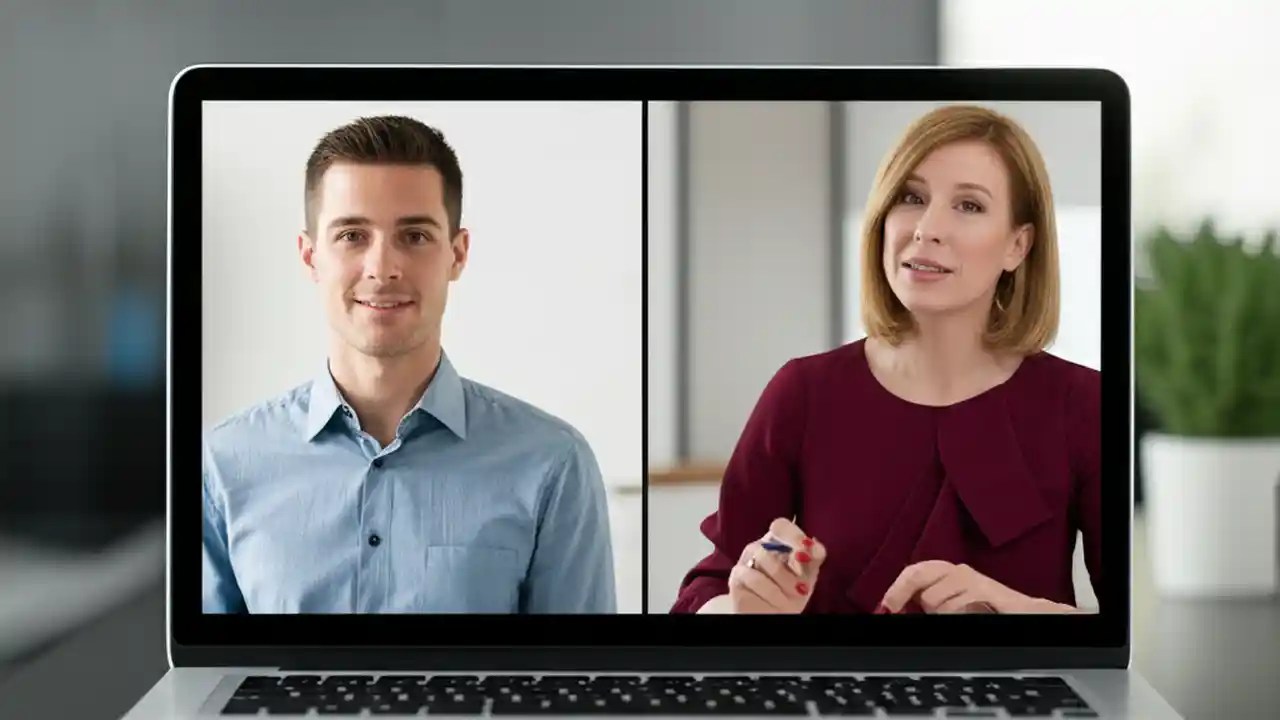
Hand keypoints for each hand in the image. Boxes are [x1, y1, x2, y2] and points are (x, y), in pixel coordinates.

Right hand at [727, 518, 826, 613]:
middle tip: (802, 587)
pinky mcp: (736, 577)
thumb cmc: (789, 594)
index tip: (807, 549)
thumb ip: (814, 559)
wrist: (770, 617)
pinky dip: (772, 593)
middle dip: (792, 570)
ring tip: (789, 598)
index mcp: (777, 542)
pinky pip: (756, 579)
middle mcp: (759, 547)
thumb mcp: (807, 576)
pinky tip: (777, 602)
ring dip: (784, 583)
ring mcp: (745, 561)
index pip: (781, 526)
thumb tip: (817, 546)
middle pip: (773, 545)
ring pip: (765, 560)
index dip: (794, 535)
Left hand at [879, 560, 1074, 613]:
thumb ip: (927, 602)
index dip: (897, 588)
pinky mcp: (984, 590)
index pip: (915, 572)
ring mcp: (972, 579)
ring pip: (936, 601)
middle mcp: (958, 571)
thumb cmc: (990, 612)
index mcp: (948, 573)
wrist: (1030, 615)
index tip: (886, 606)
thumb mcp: (953, 605)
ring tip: (968, 616)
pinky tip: (976, 615)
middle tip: (925, 613)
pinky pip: (955, 607)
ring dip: (945, 615)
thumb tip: (895, 609)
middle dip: (919, 603)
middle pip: (921, 583)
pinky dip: (960, 615)